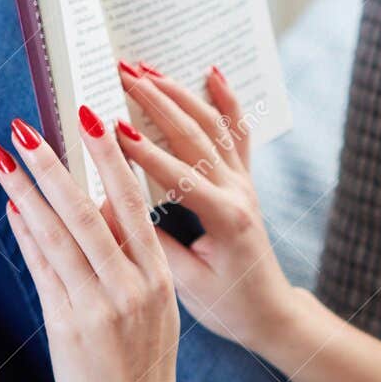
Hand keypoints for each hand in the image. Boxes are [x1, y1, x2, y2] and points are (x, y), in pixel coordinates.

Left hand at [0, 114, 183, 381]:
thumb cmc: (144, 370)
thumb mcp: (156, 312)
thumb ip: (132, 265)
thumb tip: (102, 215)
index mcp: (158, 278)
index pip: (132, 204)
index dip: (109, 159)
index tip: (90, 119)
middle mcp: (132, 287)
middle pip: (89, 211)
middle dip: (55, 164)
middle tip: (28, 127)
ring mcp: (100, 307)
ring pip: (59, 235)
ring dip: (28, 191)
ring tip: (5, 154)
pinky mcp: (69, 328)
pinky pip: (43, 270)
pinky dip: (25, 234)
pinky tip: (11, 206)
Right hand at [115, 61, 298, 351]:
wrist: (270, 313)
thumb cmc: (229, 307)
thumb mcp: (188, 285)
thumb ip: (154, 245)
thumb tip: (115, 211)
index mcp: (225, 219)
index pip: (179, 176)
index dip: (143, 152)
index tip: (110, 127)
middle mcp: (238, 193)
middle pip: (195, 135)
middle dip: (155, 101)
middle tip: (120, 74)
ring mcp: (243, 183)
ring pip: (212, 125)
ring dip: (177, 93)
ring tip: (144, 68)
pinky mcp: (243, 181)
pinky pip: (237, 133)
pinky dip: (226, 100)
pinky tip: (212, 72)